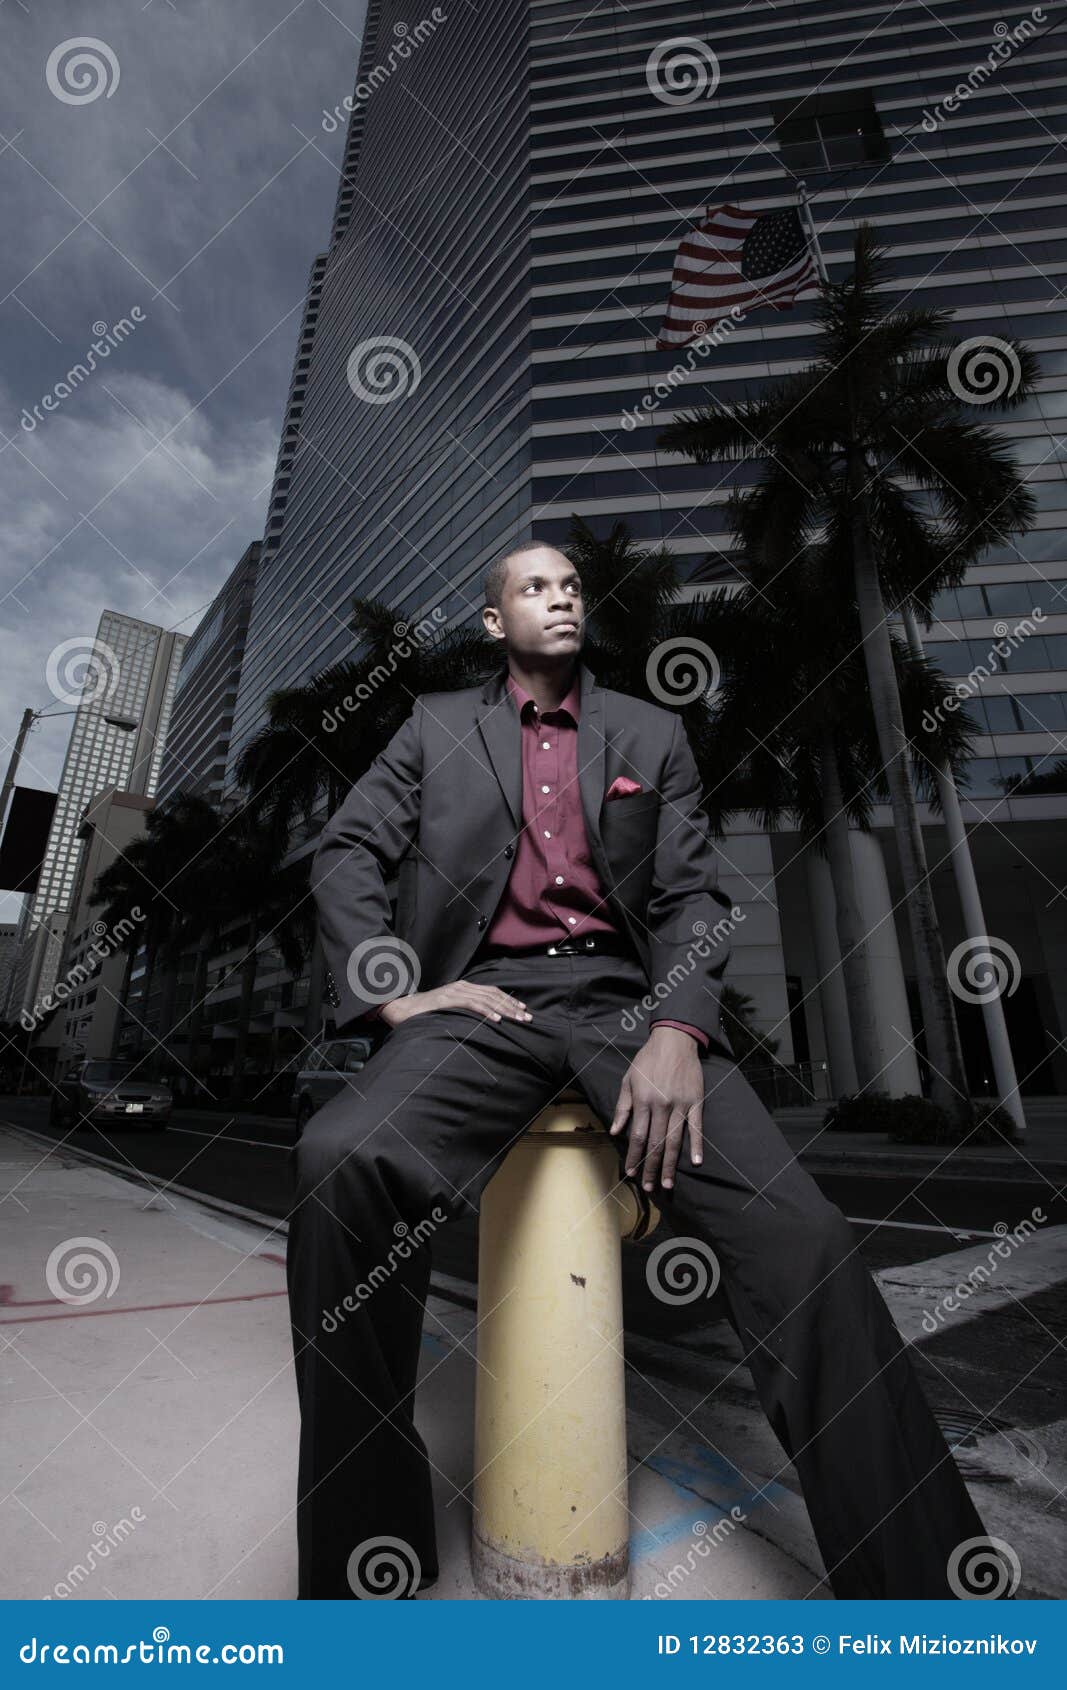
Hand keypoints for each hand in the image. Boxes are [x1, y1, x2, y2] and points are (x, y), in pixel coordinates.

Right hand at [380, 979, 533, 1027]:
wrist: (400, 1008)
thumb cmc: (424, 1013)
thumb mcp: (448, 1010)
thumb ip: (463, 1011)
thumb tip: (480, 1022)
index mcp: (463, 988)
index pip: (492, 992)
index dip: (509, 1000)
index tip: (523, 1010)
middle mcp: (462, 987)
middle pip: (493, 995)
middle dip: (512, 1007)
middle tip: (528, 1018)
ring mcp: (455, 992)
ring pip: (486, 999)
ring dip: (505, 1010)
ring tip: (518, 1020)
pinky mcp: (448, 1000)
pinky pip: (472, 1005)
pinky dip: (487, 1011)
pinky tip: (497, 1019)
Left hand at [609, 1027, 703, 1190]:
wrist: (673, 1040)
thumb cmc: (647, 1060)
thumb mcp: (628, 1080)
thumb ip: (623, 1107)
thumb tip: (615, 1131)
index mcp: (643, 1101)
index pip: (637, 1136)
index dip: (633, 1157)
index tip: (631, 1173)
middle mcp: (661, 1106)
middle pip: (655, 1143)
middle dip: (650, 1167)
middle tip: (649, 1187)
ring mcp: (680, 1105)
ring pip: (674, 1141)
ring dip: (670, 1164)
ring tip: (667, 1183)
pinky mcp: (696, 1102)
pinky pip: (697, 1128)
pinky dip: (697, 1145)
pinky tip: (696, 1162)